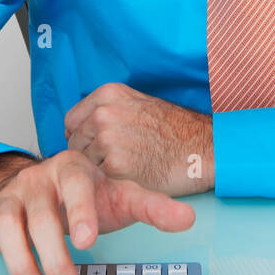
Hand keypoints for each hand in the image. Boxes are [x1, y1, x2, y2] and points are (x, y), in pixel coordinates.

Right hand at [0, 149, 194, 274]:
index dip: (78, 211)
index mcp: (69, 170)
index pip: (73, 185)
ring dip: (17, 263)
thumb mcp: (118, 194)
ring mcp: (5, 200)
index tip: (88, 240)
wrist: (40, 181)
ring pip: (2, 226)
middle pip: (38, 216)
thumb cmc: (82, 194)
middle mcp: (33, 181)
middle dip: (53, 257)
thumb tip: (187, 219)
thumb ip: (151, 206)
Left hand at [64, 82, 214, 195]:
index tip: (93, 144)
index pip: (72, 120)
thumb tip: (80, 124)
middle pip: (75, 142)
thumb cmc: (175, 129)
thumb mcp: (139, 103)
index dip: (81, 135)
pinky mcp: (116, 165)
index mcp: (108, 95)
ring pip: (86, 162)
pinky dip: (113, 179)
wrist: (203, 147)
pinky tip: (134, 173)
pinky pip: (101, 177)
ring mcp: (108, 139)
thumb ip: (109, 109)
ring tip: (128, 164)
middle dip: (88, 153)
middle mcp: (104, 113)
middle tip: (113, 159)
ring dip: (101, 167)